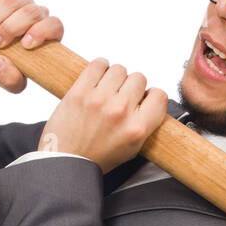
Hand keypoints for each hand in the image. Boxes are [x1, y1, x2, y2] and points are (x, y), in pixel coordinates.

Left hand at [38, 59, 168, 172]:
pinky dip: (99, 68)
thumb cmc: (97, 157)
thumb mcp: (132, 148)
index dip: (151, 96)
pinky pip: (98, 64)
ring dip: (115, 77)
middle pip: (139, 78)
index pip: (159, 95)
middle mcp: (120, 112)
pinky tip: (97, 80)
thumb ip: (145, 123)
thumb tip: (148, 98)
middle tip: (121, 98)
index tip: (142, 100)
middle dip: (131, 87)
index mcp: (137, 129)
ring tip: (107, 90)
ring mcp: (99, 100)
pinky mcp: (80, 92)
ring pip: (119, 69)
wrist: (67, 162)